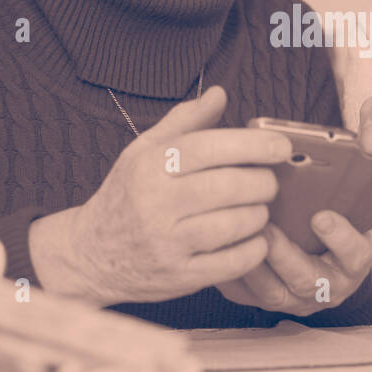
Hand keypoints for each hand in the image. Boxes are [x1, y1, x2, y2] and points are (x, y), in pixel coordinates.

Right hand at [30, 86, 288, 305]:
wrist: (91, 254)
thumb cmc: (127, 195)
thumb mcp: (144, 151)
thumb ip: (184, 121)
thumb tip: (219, 93)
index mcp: (150, 167)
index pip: (210, 148)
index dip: (253, 144)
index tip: (280, 146)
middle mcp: (157, 205)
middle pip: (229, 186)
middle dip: (263, 182)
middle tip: (268, 182)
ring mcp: (168, 244)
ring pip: (235, 224)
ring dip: (259, 214)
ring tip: (258, 208)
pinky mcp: (180, 277)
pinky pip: (232, 263)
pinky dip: (254, 249)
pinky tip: (254, 238)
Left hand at [216, 211, 371, 317]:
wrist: (323, 249)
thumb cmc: (338, 216)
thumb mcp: (360, 201)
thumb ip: (367, 180)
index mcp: (354, 261)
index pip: (356, 256)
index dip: (341, 238)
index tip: (322, 216)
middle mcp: (327, 286)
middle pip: (307, 278)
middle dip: (284, 253)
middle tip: (266, 225)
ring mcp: (296, 297)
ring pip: (272, 292)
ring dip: (253, 265)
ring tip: (237, 236)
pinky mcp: (267, 299)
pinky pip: (245, 295)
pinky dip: (231, 274)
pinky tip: (218, 249)